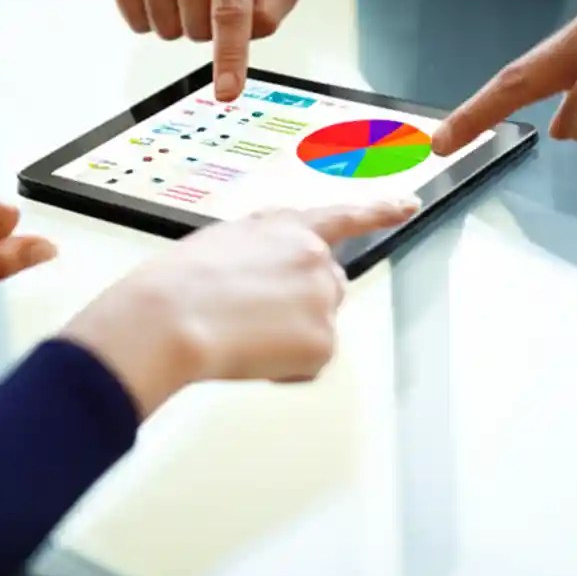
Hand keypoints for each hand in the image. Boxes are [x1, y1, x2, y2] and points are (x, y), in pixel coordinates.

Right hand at [60, 199, 419, 415]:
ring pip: (316, 328)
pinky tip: (249, 355)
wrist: (171, 316)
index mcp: (287, 227)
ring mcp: (324, 299)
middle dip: (302, 306)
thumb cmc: (180, 283)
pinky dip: (282, 369)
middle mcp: (315, 258)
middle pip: (328, 288)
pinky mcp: (324, 341)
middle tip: (253, 318)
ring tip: (240, 334)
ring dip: (287, 338)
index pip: (344, 216)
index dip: (379, 211)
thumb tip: (270, 274)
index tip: (406, 206)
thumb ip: (262, 248)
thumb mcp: (223, 242)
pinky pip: (307, 365)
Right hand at [110, 0, 298, 100]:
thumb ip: (272, 11)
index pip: (230, 13)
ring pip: (167, 31)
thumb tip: (242, 39)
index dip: (229, 57)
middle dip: (210, 26)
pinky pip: (138, 24)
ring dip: (182, 22)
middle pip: (199, 31)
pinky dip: (154, 17)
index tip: (227, 91)